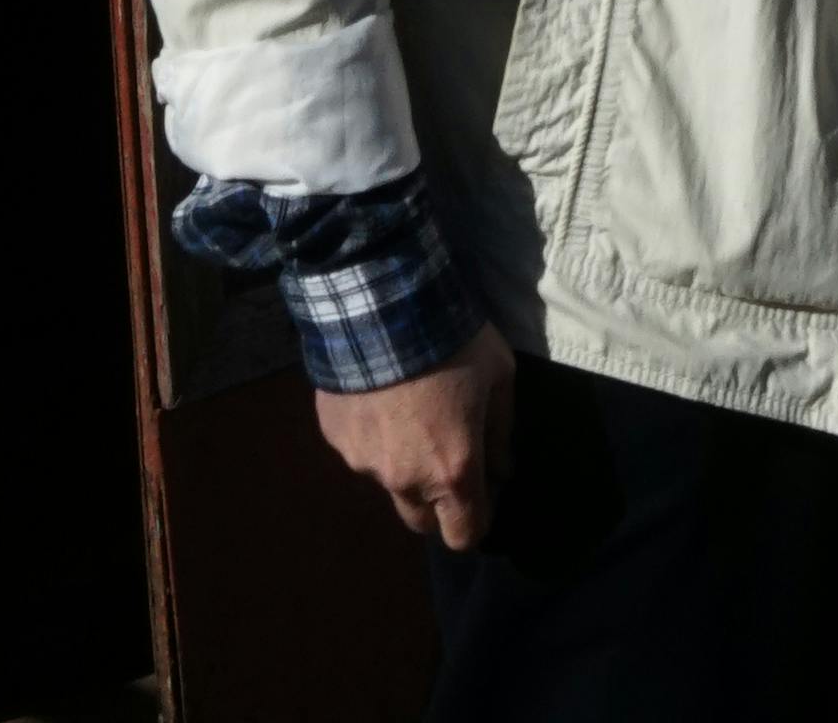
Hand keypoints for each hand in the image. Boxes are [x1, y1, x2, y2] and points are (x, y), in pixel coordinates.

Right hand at [315, 321, 516, 551]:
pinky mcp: (336, 439)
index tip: (482, 489)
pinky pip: (361, 449)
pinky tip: (378, 393)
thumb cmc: (453, 340)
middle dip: (437, 501)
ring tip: (406, 411)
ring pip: (389, 482)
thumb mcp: (499, 375)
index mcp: (452, 472)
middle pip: (422, 522)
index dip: (477, 518)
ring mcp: (364, 462)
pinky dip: (372, 434)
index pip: (464, 535)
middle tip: (444, 452)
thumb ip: (501, 430)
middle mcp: (405, 480)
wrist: (382, 302)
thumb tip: (500, 469)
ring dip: (401, 463)